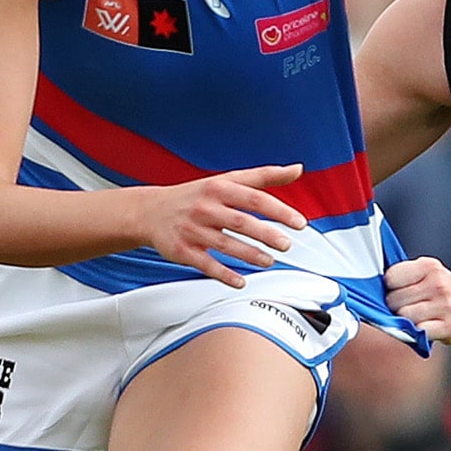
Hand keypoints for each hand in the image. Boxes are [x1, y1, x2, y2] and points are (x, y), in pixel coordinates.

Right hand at [143, 166, 307, 287]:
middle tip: (286, 244)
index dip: (279, 210)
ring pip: (225, 244)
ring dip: (250, 254)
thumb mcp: (227, 180)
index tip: (299, 222)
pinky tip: (240, 281)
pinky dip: (224, 274)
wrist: (151, 211)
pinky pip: (206, 264)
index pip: (254, 198)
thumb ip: (263, 176)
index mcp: (220, 188)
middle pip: (241, 221)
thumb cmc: (196, 196)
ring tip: (269, 261)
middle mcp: (206, 208)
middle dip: (266, 234)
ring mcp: (193, 230)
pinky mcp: (183, 250)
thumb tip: (297, 169)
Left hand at [386, 256, 450, 341]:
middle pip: (395, 300)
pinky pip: (419, 332)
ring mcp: (446, 305)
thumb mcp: (425, 273)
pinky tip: (424, 326)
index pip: (391, 278)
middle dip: (395, 306)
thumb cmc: (438, 290)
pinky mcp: (450, 326)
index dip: (390, 288)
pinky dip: (417, 332)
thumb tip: (373, 293)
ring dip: (405, 320)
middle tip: (407, 306)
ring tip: (415, 316)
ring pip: (405, 317)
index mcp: (429, 266)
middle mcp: (439, 284)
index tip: (398, 290)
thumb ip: (403, 278)